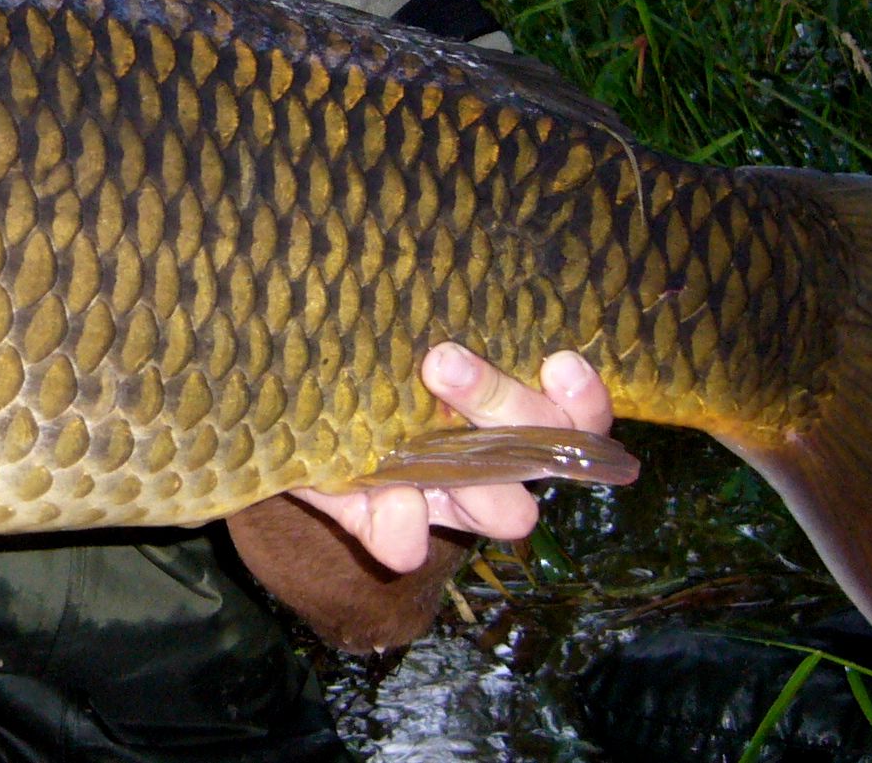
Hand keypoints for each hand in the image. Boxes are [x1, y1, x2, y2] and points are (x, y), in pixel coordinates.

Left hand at [292, 343, 612, 573]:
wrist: (289, 410)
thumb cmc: (353, 360)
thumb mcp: (379, 335)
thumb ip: (403, 326)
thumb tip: (433, 328)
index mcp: (505, 412)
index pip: (577, 414)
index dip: (582, 397)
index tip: (559, 360)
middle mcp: (490, 462)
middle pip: (540, 454)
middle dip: (504, 408)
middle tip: (443, 361)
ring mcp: (444, 501)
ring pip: (504, 512)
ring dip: (476, 479)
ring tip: (415, 438)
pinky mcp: (385, 530)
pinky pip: (405, 545)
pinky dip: (403, 529)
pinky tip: (396, 503)